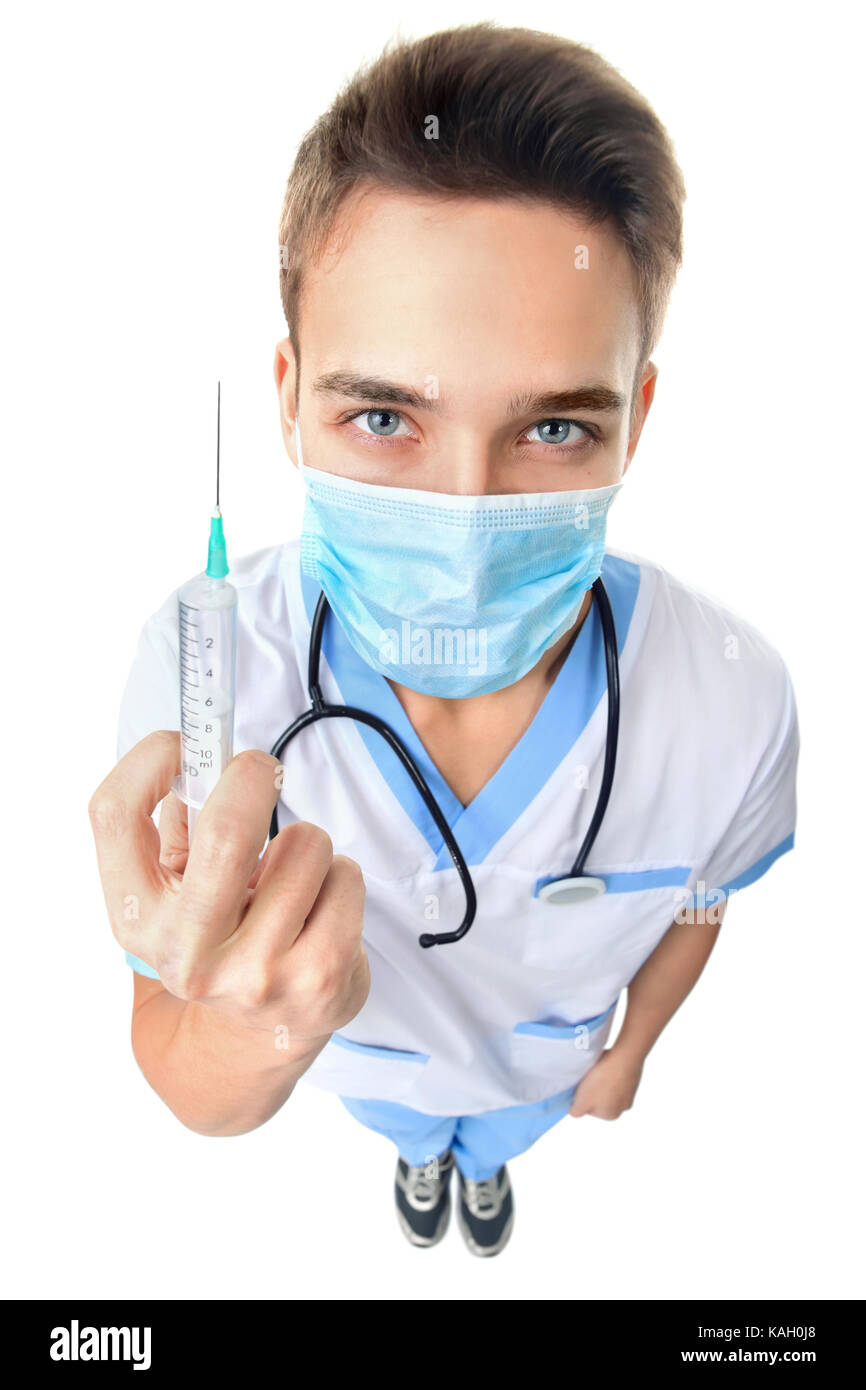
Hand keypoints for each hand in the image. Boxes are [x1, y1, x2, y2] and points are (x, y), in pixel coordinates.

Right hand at [89, 730, 369, 1042]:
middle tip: (259, 774)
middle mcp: (188, 953)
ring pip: (305, 844)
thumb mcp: (174, 892)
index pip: (115, 815)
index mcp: (137, 919)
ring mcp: (257, 972)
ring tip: (289, 877)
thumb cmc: (219, 939)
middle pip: (224, 829)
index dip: (149, 760)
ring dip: (306, 842)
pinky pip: (346, 877)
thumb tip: (199, 750)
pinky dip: (339, 877)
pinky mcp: (321, 978)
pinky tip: (318, 908)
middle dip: (251, 778)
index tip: (181, 745)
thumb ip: (176, 824)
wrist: (257, 1038)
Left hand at [569, 1046, 642, 1118]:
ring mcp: (630, 1091)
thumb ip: (576, 1111)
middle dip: (593, 1088)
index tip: (581, 1087)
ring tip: (598, 1069)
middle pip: (599, 1098)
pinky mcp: (634, 1076)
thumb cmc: (602, 1081)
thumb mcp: (581, 1102)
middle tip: (589, 1077)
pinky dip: (611, 1070)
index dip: (582, 1097)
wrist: (624, 1059)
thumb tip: (575, 1112)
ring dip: (601, 1078)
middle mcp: (623, 1107)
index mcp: (610, 1115)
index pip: (589, 1108)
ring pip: (608, 1086)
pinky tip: (607, 1063)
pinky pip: (617, 1075)